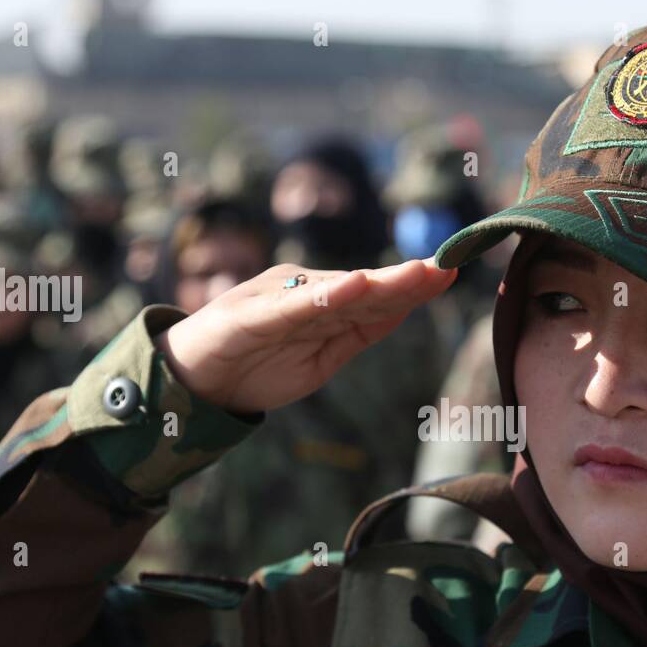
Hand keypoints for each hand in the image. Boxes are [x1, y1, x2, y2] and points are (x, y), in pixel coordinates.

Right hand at [155, 259, 456, 414]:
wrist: (194, 381)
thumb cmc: (257, 366)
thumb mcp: (321, 358)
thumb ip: (357, 332)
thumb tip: (401, 310)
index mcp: (325, 302)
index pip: (378, 294)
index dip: (415, 284)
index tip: (453, 271)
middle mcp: (306, 291)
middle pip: (366, 286)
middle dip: (409, 278)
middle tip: (450, 265)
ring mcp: (280, 299)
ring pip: (340, 289)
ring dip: (381, 281)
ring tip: (420, 272)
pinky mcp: (254, 314)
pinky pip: (297, 305)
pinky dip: (327, 295)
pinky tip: (357, 285)